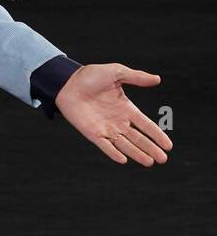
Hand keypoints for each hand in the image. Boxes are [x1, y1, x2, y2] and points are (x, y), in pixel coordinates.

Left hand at [53, 63, 172, 164]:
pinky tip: (123, 160)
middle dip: (150, 148)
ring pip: (124, 144)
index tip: (169, 146)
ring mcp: (105, 128)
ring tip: (149, 162)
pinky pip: (104, 145)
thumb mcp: (116, 73)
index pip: (146, 125)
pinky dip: (113, 152)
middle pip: (138, 138)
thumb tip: (158, 79)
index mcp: (126, 108)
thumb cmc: (90, 76)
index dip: (157, 135)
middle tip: (163, 159)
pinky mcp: (92, 132)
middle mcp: (118, 121)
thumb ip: (136, 77)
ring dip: (136, 153)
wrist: (66, 81)